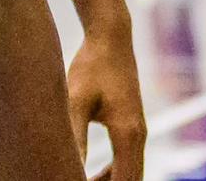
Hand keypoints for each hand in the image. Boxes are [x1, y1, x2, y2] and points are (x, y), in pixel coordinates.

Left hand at [66, 28, 145, 180]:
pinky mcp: (132, 124)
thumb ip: (74, 138)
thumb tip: (67, 169)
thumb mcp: (76, 102)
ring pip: (131, 172)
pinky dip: (112, 173)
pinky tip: (89, 173)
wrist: (111, 38)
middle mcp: (138, 135)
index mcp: (127, 133)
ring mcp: (138, 130)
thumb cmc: (92, 67)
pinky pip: (127, 159)